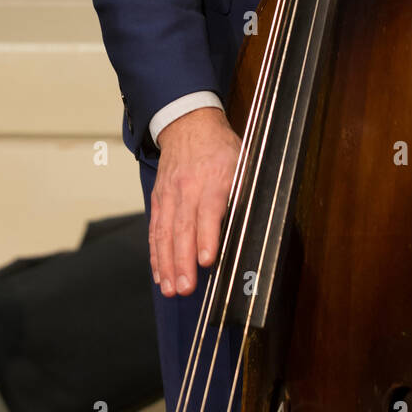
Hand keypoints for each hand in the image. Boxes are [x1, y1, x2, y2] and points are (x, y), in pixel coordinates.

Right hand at [149, 107, 241, 297]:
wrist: (188, 124)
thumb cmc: (219, 148)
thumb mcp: (241, 162)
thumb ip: (245, 191)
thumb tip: (255, 222)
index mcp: (213, 179)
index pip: (208, 211)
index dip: (207, 237)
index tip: (206, 260)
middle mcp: (188, 188)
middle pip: (183, 227)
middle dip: (183, 260)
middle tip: (186, 288)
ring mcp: (170, 194)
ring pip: (166, 233)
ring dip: (167, 263)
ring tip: (170, 288)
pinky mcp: (159, 200)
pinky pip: (155, 230)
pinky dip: (156, 254)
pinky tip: (160, 275)